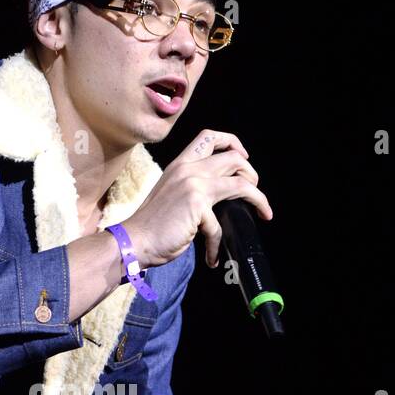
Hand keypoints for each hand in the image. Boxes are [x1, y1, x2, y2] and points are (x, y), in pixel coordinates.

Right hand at [124, 129, 271, 269]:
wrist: (132, 240)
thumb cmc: (150, 225)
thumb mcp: (170, 194)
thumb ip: (191, 187)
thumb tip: (218, 194)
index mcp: (180, 164)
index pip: (209, 137)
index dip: (232, 142)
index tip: (242, 157)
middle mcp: (188, 169)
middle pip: (234, 157)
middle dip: (251, 173)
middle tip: (253, 190)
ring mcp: (194, 185)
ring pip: (241, 183)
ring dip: (258, 199)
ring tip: (262, 212)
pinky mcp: (197, 205)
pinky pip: (220, 225)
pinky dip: (217, 244)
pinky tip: (212, 257)